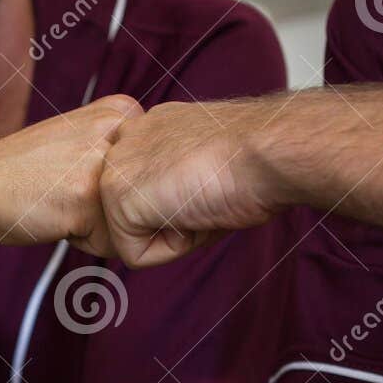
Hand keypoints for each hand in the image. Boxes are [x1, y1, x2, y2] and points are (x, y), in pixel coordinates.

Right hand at [0, 95, 140, 254]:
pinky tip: (56, 217)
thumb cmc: (29, 172)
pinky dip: (84, 241)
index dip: (119, 192)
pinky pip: (111, 242)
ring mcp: (104, 161)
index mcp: (124, 109)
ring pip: (132, 223)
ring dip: (100, 228)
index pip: (156, 175)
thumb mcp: (86, 139)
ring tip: (63, 203)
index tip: (81, 175)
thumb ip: (128, 152)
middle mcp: (120, 128)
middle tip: (69, 192)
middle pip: (148, 199)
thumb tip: (176, 196)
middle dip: (113, 211)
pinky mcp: (88, 197)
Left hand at [99, 97, 296, 267]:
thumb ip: (175, 182)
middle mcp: (125, 139)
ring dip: (175, 233)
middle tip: (209, 191)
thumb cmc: (253, 161)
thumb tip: (170, 213)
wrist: (267, 152)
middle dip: (176, 220)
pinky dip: (171, 248)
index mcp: (148, 128)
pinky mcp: (117, 195)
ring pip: (135, 236)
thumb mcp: (205, 166)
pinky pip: (135, 254)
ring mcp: (115, 166)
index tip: (213, 179)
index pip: (148, 192)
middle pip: (138, 216)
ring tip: (202, 199)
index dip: (186, 203)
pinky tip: (194, 212)